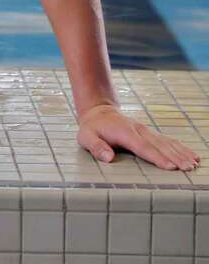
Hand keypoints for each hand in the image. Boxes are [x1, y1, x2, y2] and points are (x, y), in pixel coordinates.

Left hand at [77, 104, 201, 170]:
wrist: (99, 112)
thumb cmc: (92, 128)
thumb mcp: (86, 137)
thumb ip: (97, 147)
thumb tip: (108, 157)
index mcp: (124, 132)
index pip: (142, 147)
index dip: (156, 157)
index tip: (170, 166)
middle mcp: (139, 131)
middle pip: (159, 145)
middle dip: (175, 157)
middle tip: (187, 168)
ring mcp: (146, 131)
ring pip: (167, 142)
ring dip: (181, 153)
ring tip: (194, 164)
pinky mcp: (151, 133)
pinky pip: (168, 141)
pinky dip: (181, 148)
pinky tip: (193, 156)